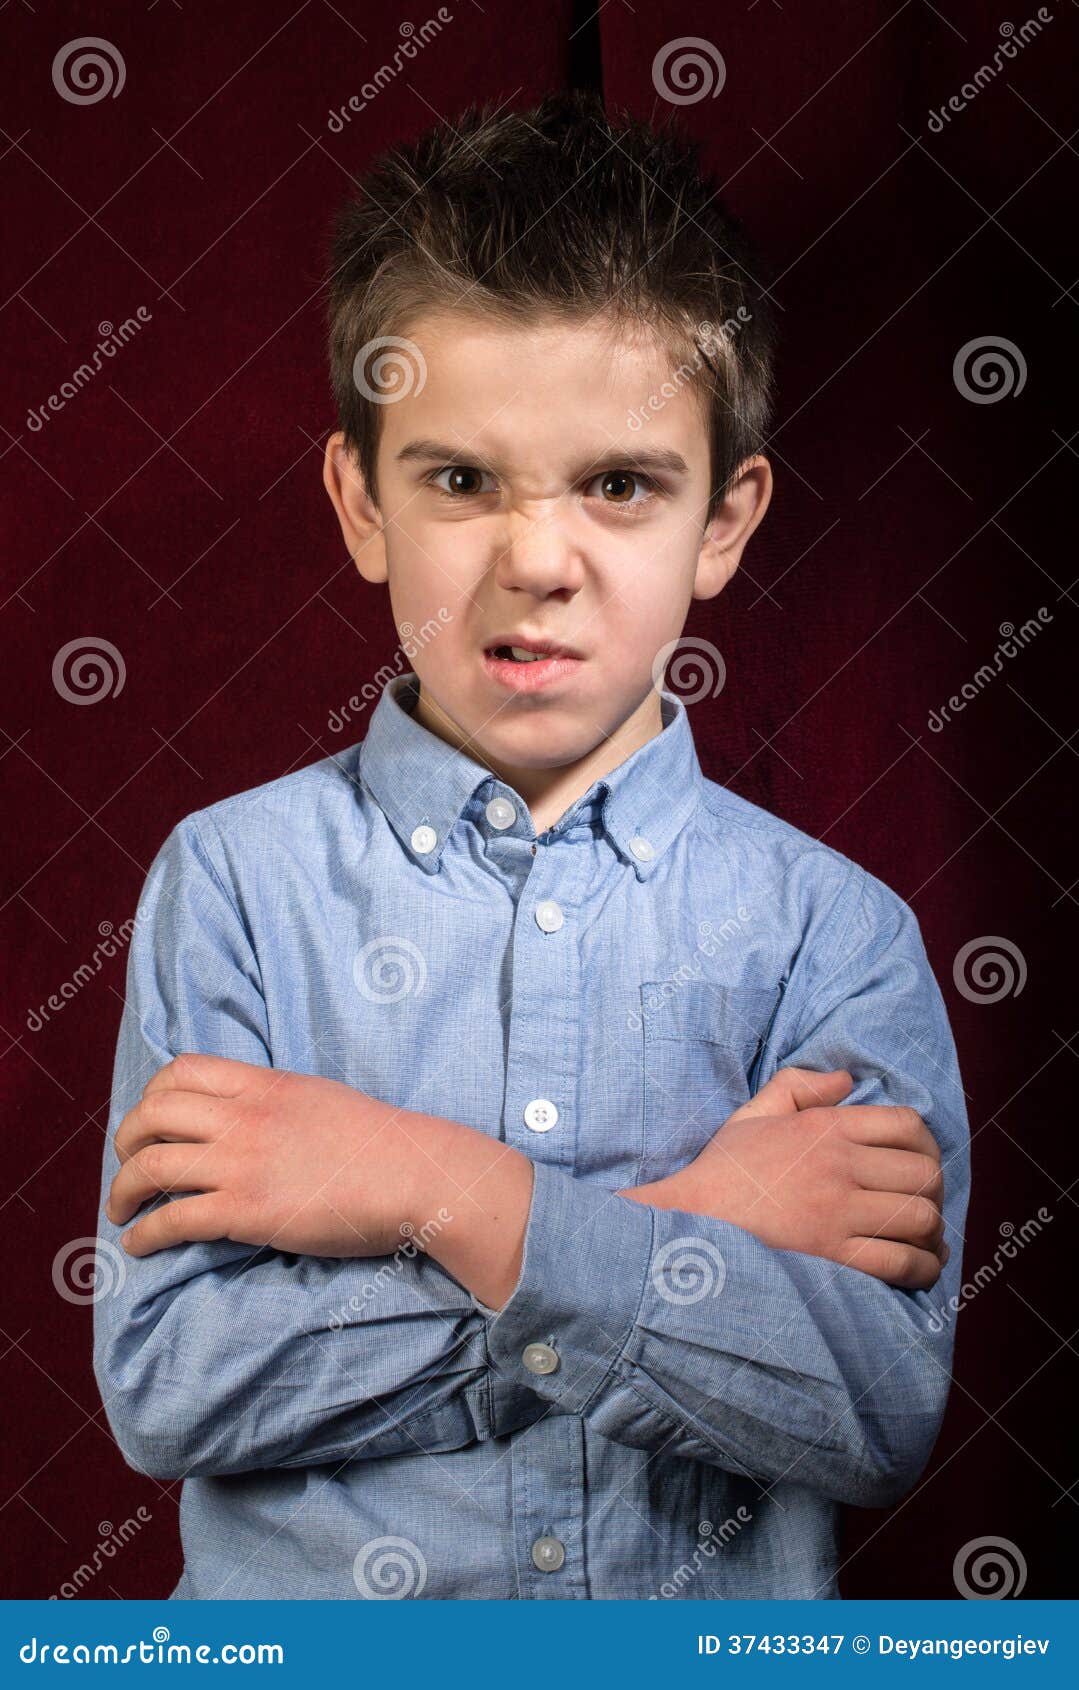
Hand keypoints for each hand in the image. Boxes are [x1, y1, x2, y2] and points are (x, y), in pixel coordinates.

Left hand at [105, 1053, 421, 1257]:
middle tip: (128, 1163)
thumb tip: (247, 1115)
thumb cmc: (377, 1142)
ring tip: (121, 1209)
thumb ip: (274, 1101)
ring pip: (150, 1167)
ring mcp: (242, 1163)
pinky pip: (174, 1220)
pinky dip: (146, 1234)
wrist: (411, 1174)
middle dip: (126, 1141)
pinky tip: (141, 1244)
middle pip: (152, 1115)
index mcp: (262, 1084)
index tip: (152, 1120)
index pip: (180, 1071)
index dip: (152, 1095)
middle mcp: (242, 1117)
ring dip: (123, 1191)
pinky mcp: (246, 1211)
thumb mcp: (317, 1097)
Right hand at [619, 1067, 946, 1289]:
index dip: (927, 1145)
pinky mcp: (832, 1254)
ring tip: (924, 1241)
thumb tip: (846, 1079)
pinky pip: (899, 1261)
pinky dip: (920, 1269)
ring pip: (919, 1217)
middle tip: (924, 1206)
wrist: (688, 1221)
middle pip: (924, 1174)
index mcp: (825, 1127)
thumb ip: (797, 1086)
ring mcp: (837, 1211)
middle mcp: (838, 1164)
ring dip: (931, 1234)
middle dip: (934, 1192)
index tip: (920, 1164)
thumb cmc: (721, 1172)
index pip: (907, 1124)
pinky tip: (917, 1270)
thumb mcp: (752, 1115)